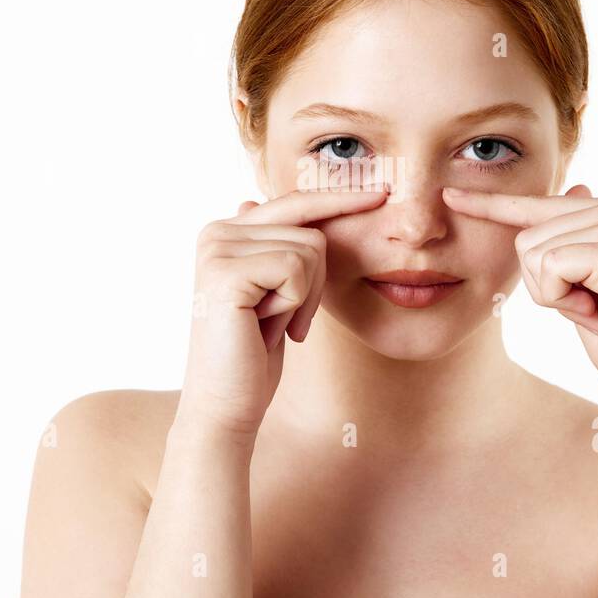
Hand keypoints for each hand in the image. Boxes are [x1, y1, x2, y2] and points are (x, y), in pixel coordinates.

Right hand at [180, 186, 388, 436]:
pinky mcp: (226, 273)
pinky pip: (296, 269)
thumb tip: (254, 200)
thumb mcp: (271, 293)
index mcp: (225, 231)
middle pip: (310, 228)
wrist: (227, 404)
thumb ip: (268, 247)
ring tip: (271, 324)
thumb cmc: (253, 353)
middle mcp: (216, 232)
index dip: (338, 200)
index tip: (381, 194)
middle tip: (286, 320)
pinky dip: (295, 304)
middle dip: (316, 280)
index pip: (294, 202)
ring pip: (308, 249)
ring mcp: (218, 249)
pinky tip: (267, 328)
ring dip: (304, 297)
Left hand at [442, 184, 597, 408]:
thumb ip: (571, 237)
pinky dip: (561, 299)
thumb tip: (575, 186)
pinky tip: (597, 310)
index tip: (448, 194)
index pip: (534, 204)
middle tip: (588, 303)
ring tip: (595, 306)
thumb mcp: (580, 278)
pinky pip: (549, 267)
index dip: (488, 204)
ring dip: (553, 293)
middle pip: (525, 236)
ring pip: (533, 252)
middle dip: (544, 282)